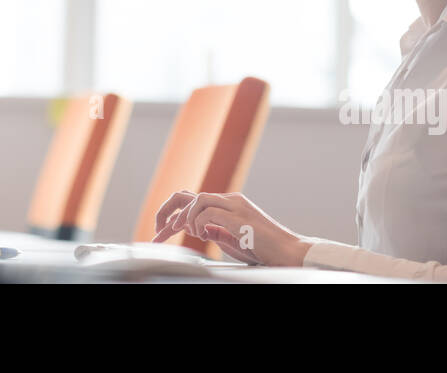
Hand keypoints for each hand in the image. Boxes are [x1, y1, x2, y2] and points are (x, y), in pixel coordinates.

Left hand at [150, 190, 310, 265]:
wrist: (289, 251)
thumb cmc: (262, 248)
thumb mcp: (232, 239)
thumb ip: (215, 230)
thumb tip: (198, 228)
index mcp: (228, 203)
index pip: (192, 200)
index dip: (172, 214)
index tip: (160, 232)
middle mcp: (230, 199)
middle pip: (188, 195)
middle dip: (167, 212)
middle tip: (157, 232)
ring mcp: (235, 206)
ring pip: (198, 199)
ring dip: (186, 219)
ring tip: (189, 235)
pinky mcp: (239, 218)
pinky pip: (209, 213)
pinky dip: (199, 224)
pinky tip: (201, 235)